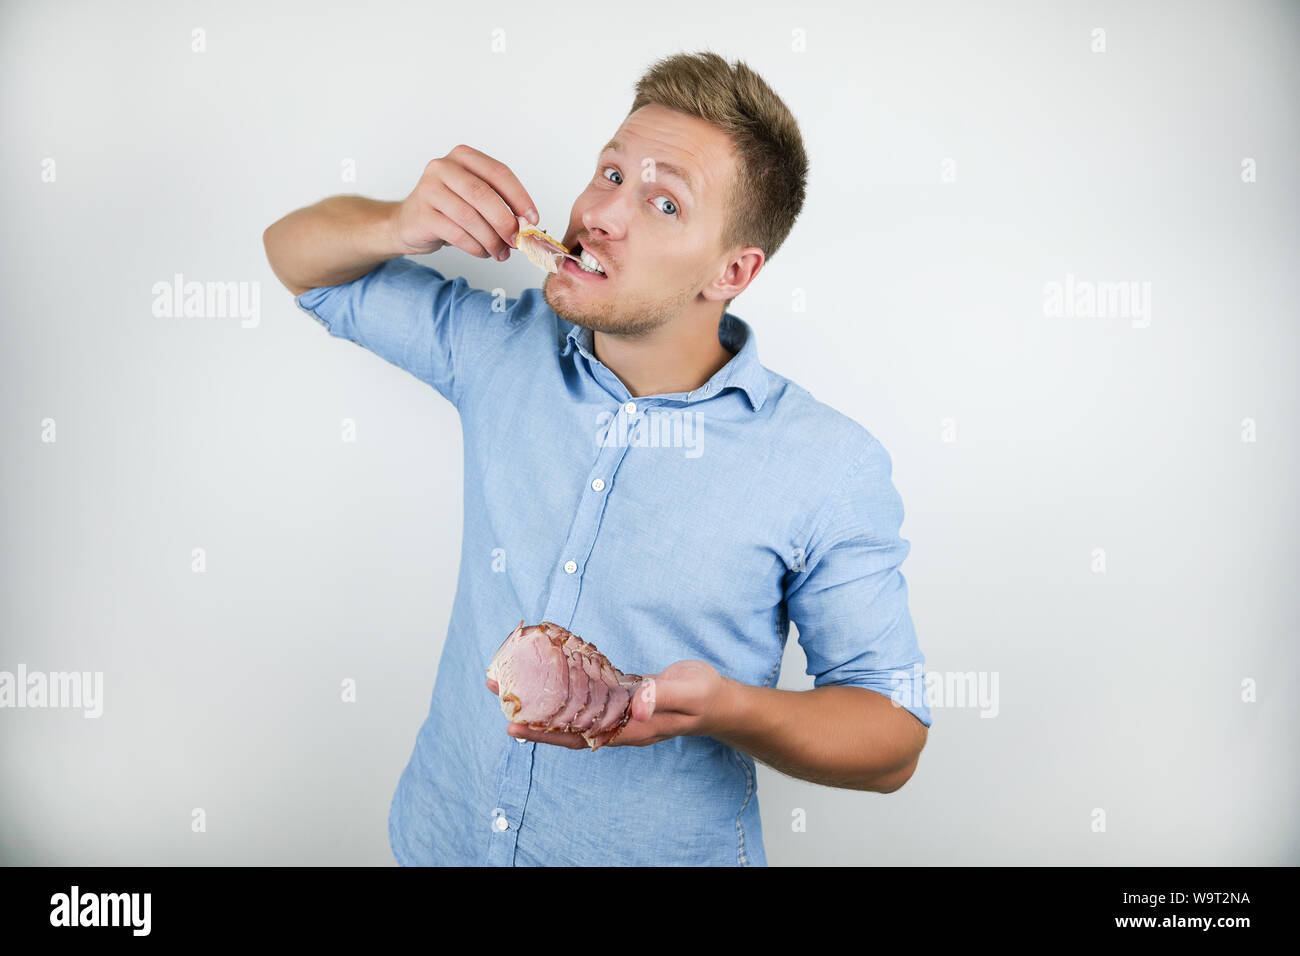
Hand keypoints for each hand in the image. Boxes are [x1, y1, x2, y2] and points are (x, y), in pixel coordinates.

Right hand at [390, 144, 538, 259]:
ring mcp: (429, 189)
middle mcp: (444, 167)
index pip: (499, 173)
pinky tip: (483, 252)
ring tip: (500, 252)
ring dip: (491, 239)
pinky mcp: (422, 214)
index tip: (533, 219)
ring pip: (469, 216)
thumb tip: (526, 226)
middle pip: (483, 194)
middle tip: (517, 240)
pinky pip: (456, 233)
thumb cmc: (448, 210)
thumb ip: (498, 205)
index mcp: (464, 157)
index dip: (520, 197)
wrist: (409, 223)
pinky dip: (475, 247)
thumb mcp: (475, 200)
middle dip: (505, 221)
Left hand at [484, 659, 732, 749]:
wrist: (719, 700)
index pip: (578, 735)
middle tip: (497, 692)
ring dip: (542, 697)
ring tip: (511, 681)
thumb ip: (663, 696)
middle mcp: (617, 724)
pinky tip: (548, 673)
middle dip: (530, 712)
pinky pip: (586, 694)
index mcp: (629, 728)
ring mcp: (618, 712)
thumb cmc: (705, 697)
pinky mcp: (622, 697)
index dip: (545, 731)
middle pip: (565, 724)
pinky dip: (564, 685)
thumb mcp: (689, 693)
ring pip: (572, 709)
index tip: (514, 724)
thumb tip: (635, 703)